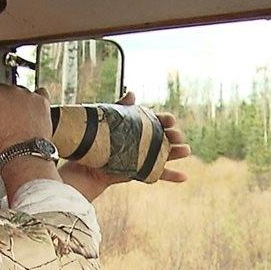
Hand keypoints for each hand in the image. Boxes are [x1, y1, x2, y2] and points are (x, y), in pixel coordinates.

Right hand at [0, 83, 51, 157]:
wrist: (23, 154)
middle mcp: (11, 90)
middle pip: (3, 90)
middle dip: (1, 102)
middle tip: (1, 119)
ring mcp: (28, 95)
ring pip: (19, 93)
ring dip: (17, 102)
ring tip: (15, 120)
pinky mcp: (42, 102)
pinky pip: (38, 94)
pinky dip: (34, 101)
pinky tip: (30, 111)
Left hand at [58, 91, 191, 200]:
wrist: (84, 165)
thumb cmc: (95, 140)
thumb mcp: (106, 119)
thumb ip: (119, 107)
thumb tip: (132, 93)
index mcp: (138, 126)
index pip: (156, 120)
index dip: (165, 119)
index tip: (170, 120)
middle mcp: (144, 141)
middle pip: (164, 136)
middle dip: (173, 135)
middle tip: (176, 135)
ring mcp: (144, 157)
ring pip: (165, 154)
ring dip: (177, 152)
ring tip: (186, 150)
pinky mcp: (142, 172)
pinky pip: (159, 174)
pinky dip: (172, 175)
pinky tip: (184, 177)